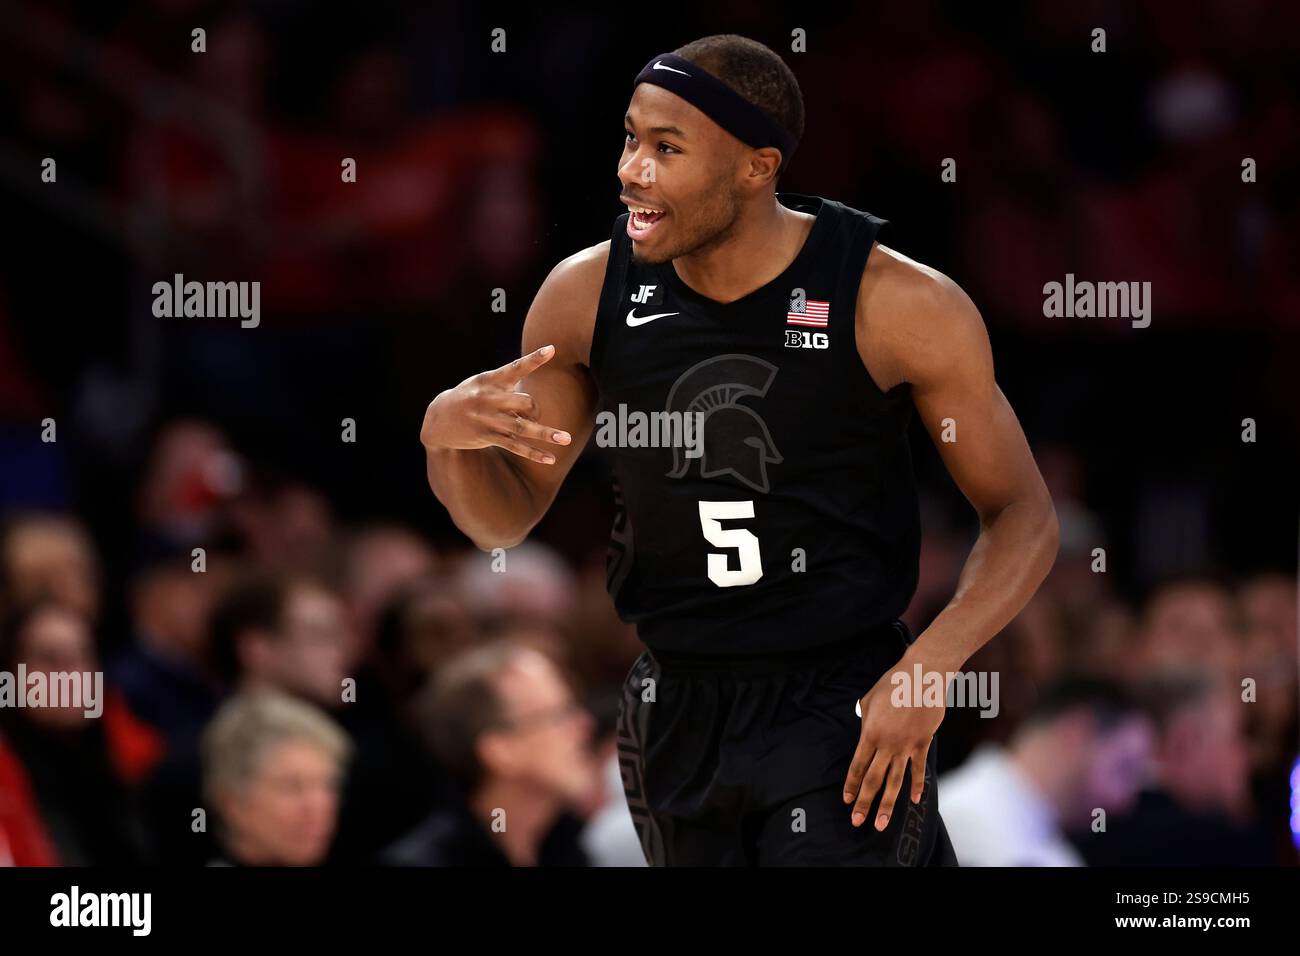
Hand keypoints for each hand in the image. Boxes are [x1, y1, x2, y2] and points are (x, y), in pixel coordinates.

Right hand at [420, 345, 571, 463]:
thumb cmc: (468, 397)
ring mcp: (488, 419)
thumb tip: (532, 388)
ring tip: (566, 439)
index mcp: (490, 379)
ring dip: (546, 434)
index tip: (552, 349)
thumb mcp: (481, 382)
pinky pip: (515, 445)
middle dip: (536, 409)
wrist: (438, 419)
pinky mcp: (487, 436)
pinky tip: (550, 458)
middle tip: (532, 414)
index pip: (516, 367)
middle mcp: (490, 398)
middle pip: (525, 401)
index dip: (534, 359)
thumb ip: (506, 381)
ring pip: (523, 426)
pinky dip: (533, 453)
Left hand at [842, 653, 945, 830]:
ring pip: (895, 781)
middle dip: (864, 802)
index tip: (846, 800)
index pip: (857, 766)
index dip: (850, 784)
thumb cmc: (892, 684)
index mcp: (869, 733)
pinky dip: (917, 786)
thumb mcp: (868, 701)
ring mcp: (906, 746)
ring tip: (882, 823)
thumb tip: (865, 733)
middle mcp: (886, 744)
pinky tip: (914, 800)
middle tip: (857, 822)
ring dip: (888, 804)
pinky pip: (918, 769)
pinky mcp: (922, 744)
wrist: (921, 676)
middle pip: (873, 780)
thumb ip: (865, 721)